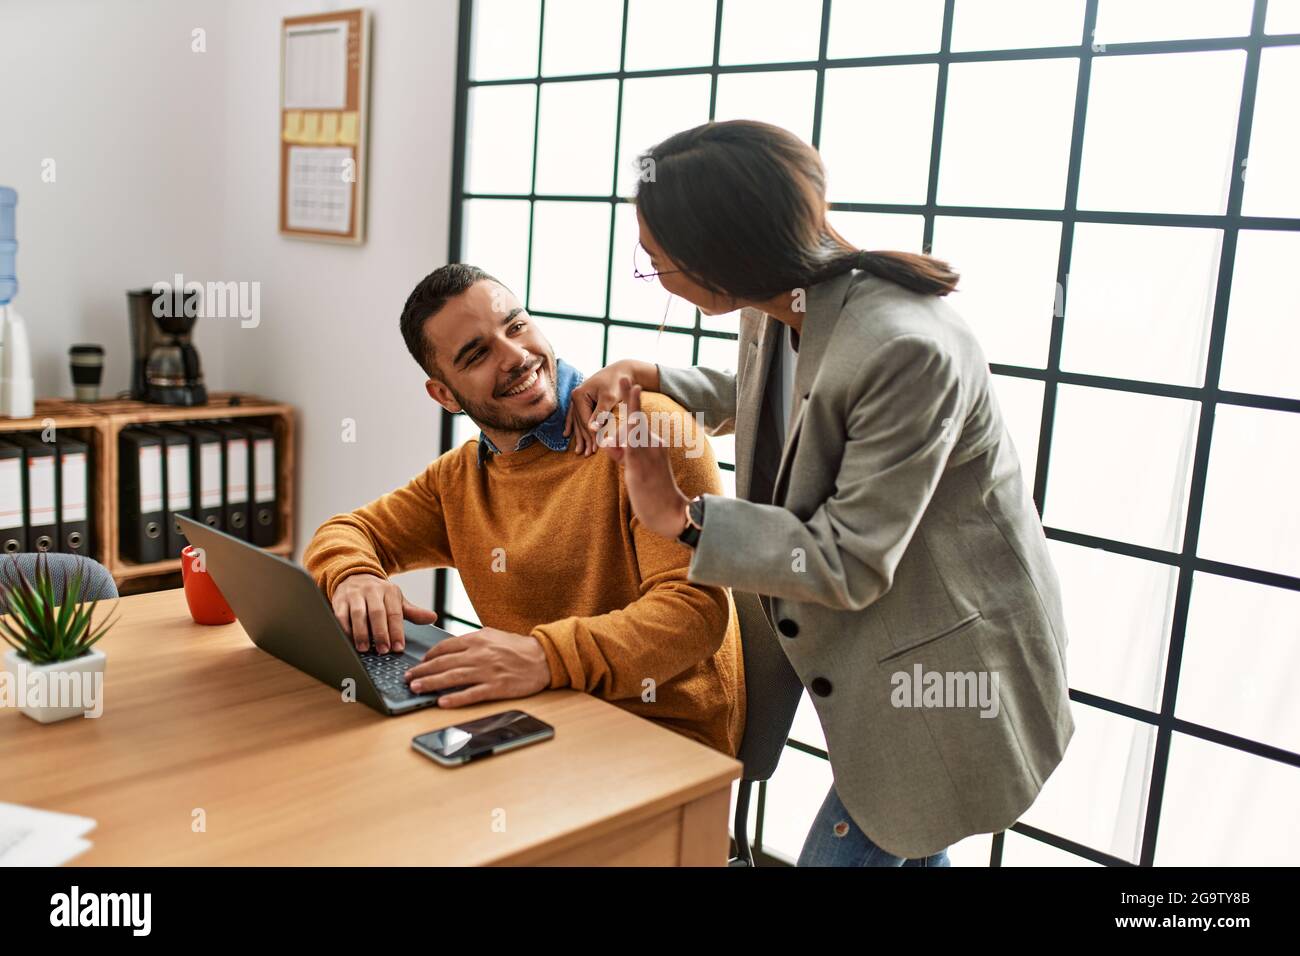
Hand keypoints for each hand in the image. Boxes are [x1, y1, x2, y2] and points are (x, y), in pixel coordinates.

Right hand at [330, 573, 438, 654]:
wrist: (354, 576)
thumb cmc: (378, 595)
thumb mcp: (396, 601)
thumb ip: (413, 612)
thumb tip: (433, 618)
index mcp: (389, 591)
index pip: (395, 613)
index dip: (397, 631)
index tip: (398, 647)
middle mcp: (372, 591)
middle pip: (377, 613)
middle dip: (381, 633)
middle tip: (383, 650)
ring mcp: (355, 595)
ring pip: (358, 614)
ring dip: (361, 633)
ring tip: (364, 648)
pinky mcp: (339, 600)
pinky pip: (341, 615)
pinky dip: (344, 628)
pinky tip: (348, 640)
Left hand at [403, 627, 550, 707]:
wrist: (544, 658)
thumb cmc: (518, 648)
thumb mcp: (493, 636)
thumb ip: (472, 641)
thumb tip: (450, 648)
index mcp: (478, 640)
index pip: (446, 647)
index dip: (429, 656)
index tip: (419, 663)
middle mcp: (480, 654)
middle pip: (444, 663)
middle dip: (422, 671)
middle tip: (408, 678)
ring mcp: (487, 671)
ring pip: (452, 678)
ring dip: (431, 684)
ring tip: (416, 688)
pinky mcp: (496, 687)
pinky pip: (471, 694)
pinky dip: (455, 698)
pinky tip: (442, 702)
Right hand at [564, 358, 658, 456]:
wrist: (620, 371)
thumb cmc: (617, 383)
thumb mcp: (609, 398)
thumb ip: (600, 414)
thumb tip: (592, 429)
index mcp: (579, 395)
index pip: (585, 420)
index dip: (590, 436)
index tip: (595, 449)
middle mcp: (575, 396)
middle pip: (580, 423)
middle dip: (584, 439)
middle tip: (587, 455)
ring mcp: (577, 398)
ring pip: (577, 422)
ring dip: (579, 437)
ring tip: (580, 452)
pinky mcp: (581, 400)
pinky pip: (575, 416)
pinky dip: (573, 426)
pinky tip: (567, 435)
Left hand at [598, 376, 692, 539]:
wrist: (669, 514)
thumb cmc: (653, 494)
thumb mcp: (634, 469)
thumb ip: (620, 454)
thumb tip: (607, 443)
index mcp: (656, 444)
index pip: (638, 421)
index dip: (632, 400)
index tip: (630, 382)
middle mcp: (654, 444)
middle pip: (632, 422)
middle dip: (629, 399)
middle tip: (625, 377)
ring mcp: (649, 453)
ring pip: (629, 431)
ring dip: (618, 431)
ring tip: (622, 434)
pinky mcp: (641, 465)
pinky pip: (631, 445)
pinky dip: (627, 434)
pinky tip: (627, 423)